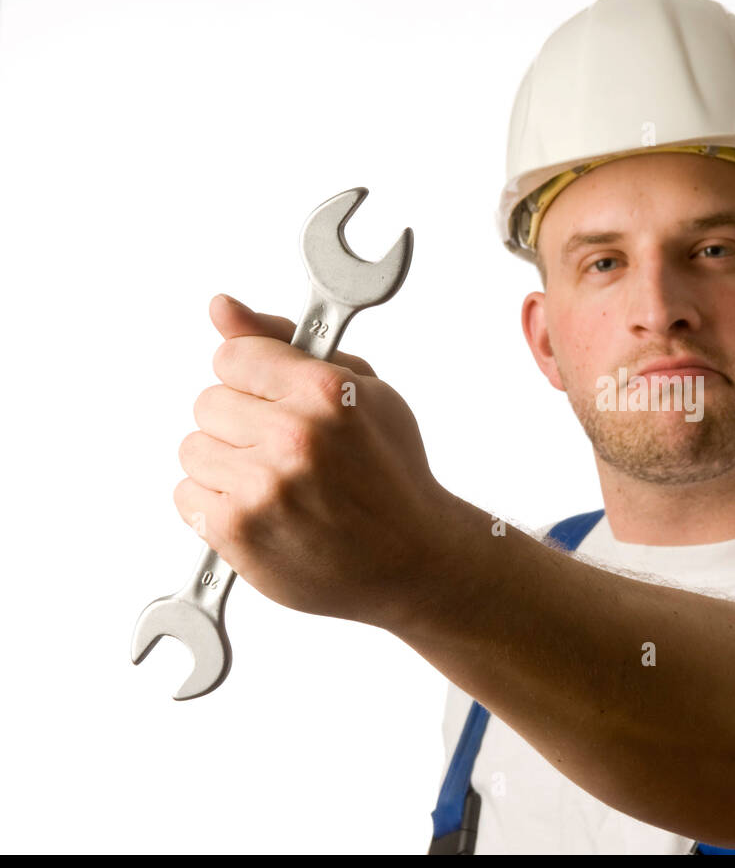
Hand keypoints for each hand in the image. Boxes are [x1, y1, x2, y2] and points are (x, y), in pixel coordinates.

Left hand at [174, 294, 443, 631]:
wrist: (413, 560)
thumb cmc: (392, 472)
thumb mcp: (363, 392)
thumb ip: (286, 344)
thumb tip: (222, 307)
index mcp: (326, 392)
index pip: (233, 356)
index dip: (253, 378)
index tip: (276, 400)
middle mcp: (293, 436)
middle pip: (208, 402)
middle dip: (241, 422)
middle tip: (287, 451)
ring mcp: (262, 487)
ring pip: (194, 449)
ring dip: (226, 464)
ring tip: (276, 484)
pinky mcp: (237, 531)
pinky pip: (186, 495)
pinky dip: (217, 505)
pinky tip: (263, 512)